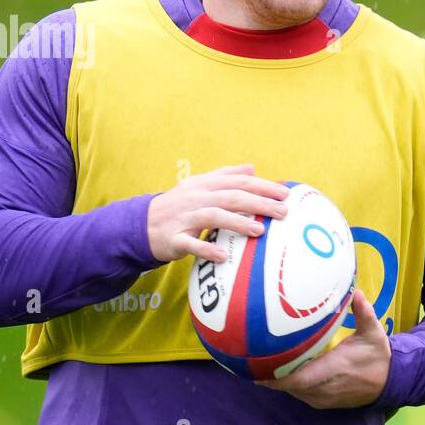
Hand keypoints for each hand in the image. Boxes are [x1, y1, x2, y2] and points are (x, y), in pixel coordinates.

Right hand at [147, 163, 289, 263]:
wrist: (140, 224)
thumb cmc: (178, 206)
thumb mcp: (198, 185)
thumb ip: (225, 176)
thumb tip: (252, 167)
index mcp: (204, 184)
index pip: (237, 182)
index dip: (261, 186)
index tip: (284, 193)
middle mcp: (195, 198)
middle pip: (231, 197)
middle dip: (259, 203)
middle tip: (282, 212)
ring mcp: (183, 218)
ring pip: (213, 216)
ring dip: (237, 223)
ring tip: (260, 232)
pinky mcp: (173, 238)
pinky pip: (190, 244)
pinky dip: (206, 249)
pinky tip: (223, 256)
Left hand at [258, 289, 390, 408]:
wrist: (390, 382)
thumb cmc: (379, 356)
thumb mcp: (374, 333)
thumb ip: (365, 313)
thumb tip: (357, 292)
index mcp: (335, 369)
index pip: (300, 379)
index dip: (277, 378)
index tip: (258, 368)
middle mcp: (325, 388)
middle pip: (289, 386)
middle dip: (269, 376)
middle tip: (249, 360)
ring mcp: (323, 398)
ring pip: (292, 392)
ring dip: (276, 381)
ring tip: (257, 364)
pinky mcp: (322, 402)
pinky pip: (299, 394)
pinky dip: (287, 385)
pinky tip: (275, 372)